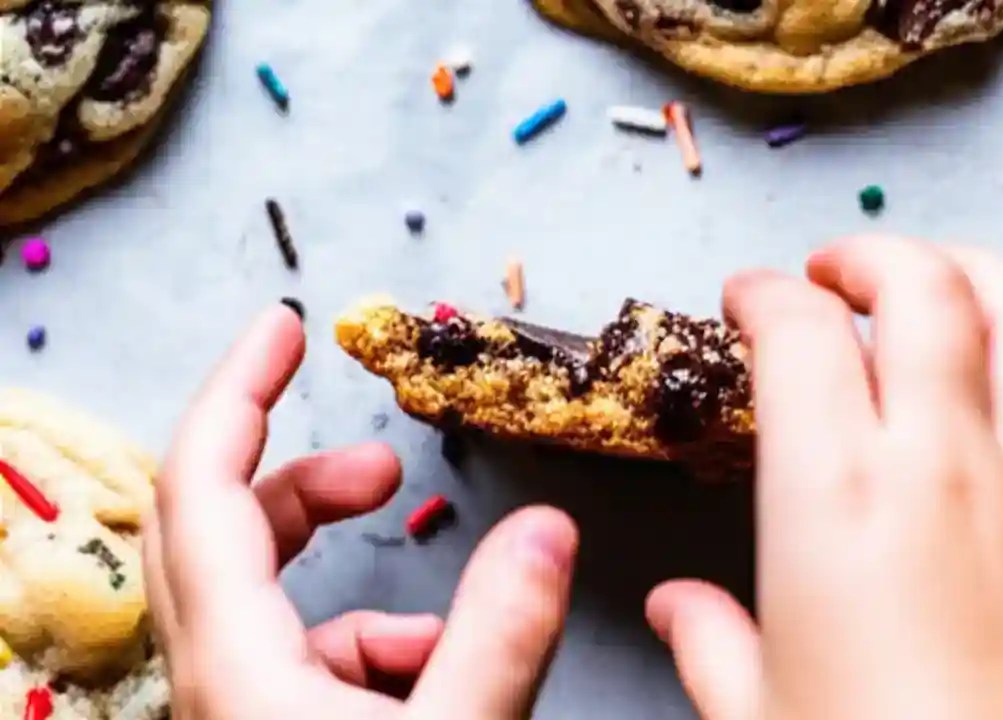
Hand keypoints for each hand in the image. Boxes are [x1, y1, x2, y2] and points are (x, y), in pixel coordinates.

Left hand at [144, 305, 578, 718]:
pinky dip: (368, 644)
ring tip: (435, 619)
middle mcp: (213, 678)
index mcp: (233, 662)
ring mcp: (233, 708)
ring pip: (260, 598)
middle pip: (218, 529)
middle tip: (380, 465)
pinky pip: (300, 657)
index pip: (202, 484)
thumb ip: (502, 632)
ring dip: (346, 576)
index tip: (285, 326)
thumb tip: (546, 527)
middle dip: (302, 475)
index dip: (240, 388)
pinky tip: (429, 671)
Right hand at [646, 237, 1002, 718]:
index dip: (763, 295)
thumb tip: (676, 611)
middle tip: (830, 274)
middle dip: (872, 254)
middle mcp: (937, 462)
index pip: (800, 333)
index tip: (743, 300)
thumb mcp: (756, 708)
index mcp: (832, 490)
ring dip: (975, 275)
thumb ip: (710, 644)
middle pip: (926, 288)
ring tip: (932, 281)